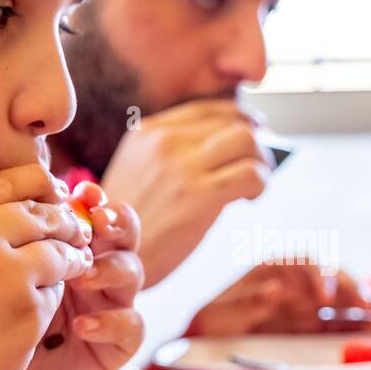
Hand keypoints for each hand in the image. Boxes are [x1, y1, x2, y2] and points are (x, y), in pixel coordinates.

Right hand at [0, 164, 92, 369]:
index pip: (1, 181)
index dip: (35, 184)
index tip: (50, 189)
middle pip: (37, 212)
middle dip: (61, 219)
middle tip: (73, 229)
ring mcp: (5, 274)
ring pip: (57, 251)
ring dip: (70, 257)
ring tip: (76, 263)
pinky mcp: (28, 314)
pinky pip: (55, 295)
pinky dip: (53, 300)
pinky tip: (41, 313)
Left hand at [0, 182, 143, 369]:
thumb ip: (6, 242)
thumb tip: (5, 197)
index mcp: (67, 246)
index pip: (89, 211)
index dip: (90, 199)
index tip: (76, 190)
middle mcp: (95, 270)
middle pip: (124, 233)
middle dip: (116, 221)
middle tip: (98, 221)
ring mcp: (109, 305)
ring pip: (133, 272)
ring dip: (110, 267)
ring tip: (82, 274)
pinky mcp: (116, 344)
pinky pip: (131, 325)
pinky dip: (110, 321)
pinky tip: (82, 325)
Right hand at [101, 99, 273, 285]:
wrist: (109, 260)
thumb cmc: (131, 225)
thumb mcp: (140, 173)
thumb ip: (174, 154)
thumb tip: (230, 146)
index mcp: (148, 132)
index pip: (208, 109)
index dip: (238, 119)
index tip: (252, 133)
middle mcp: (164, 141)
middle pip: (233, 119)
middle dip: (254, 141)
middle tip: (258, 163)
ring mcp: (181, 165)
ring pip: (246, 138)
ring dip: (261, 160)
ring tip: (256, 183)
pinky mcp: (198, 194)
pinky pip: (251, 173)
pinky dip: (261, 183)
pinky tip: (250, 198)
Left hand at [186, 263, 370, 336]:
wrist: (208, 344)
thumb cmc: (211, 324)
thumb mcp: (220, 314)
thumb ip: (247, 302)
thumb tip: (276, 290)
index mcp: (274, 268)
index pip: (305, 262)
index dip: (320, 276)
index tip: (325, 299)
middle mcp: (296, 281)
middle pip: (332, 277)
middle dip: (353, 290)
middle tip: (369, 307)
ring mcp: (307, 302)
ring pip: (343, 297)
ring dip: (364, 303)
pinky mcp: (314, 324)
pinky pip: (341, 320)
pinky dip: (358, 322)